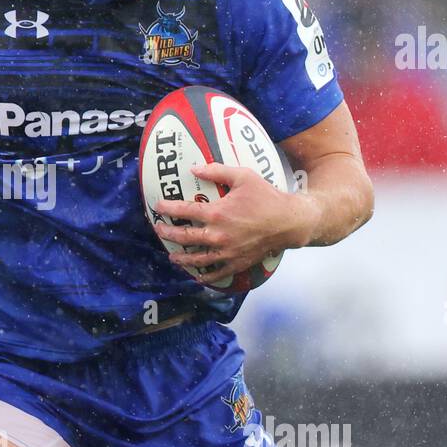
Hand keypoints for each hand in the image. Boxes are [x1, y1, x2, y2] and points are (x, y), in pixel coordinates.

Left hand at [153, 163, 316, 285]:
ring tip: (172, 256)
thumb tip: (193, 169)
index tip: (157, 206)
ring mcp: (227, 253)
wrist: (289, 221)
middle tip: (159, 229)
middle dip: (168, 233)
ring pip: (197, 259)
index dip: (167, 208)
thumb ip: (216, 171)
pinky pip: (217, 274)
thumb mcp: (243, 176)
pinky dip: (205, 278)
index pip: (184, 211)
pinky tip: (196, 277)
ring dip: (181, 258)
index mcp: (217, 214)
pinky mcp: (237, 263)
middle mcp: (218, 236)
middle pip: (185, 236)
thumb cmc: (266, 196)